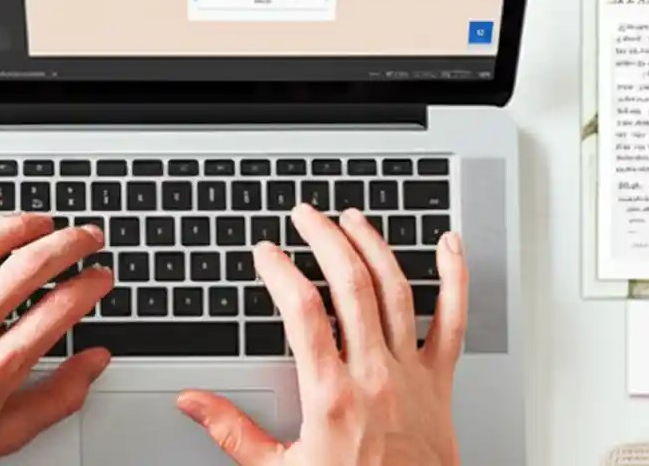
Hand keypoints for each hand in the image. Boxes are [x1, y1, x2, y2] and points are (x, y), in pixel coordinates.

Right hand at [177, 204, 467, 465]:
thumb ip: (233, 432)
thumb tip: (192, 402)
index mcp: (331, 397)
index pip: (303, 312)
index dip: (282, 272)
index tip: (267, 253)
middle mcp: (374, 376)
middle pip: (351, 285)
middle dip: (325, 238)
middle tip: (305, 216)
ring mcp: (410, 374)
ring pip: (396, 291)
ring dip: (373, 246)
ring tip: (352, 219)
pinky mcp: (440, 382)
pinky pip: (453, 321)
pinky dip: (456, 278)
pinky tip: (449, 246)